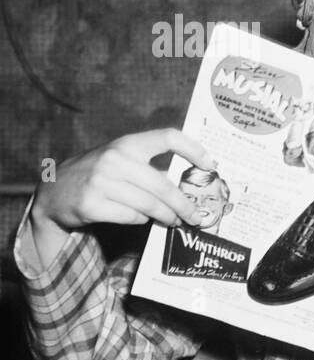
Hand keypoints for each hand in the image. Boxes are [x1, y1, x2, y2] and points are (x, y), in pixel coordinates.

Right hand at [31, 129, 214, 255]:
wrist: (54, 191)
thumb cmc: (98, 175)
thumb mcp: (121, 161)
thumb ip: (150, 167)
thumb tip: (188, 188)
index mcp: (127, 143)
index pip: (168, 137)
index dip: (194, 150)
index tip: (211, 165)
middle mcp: (115, 159)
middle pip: (163, 185)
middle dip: (184, 205)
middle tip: (196, 217)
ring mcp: (101, 182)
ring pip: (150, 205)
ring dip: (167, 217)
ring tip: (175, 222)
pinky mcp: (91, 204)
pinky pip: (131, 217)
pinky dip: (142, 221)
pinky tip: (142, 220)